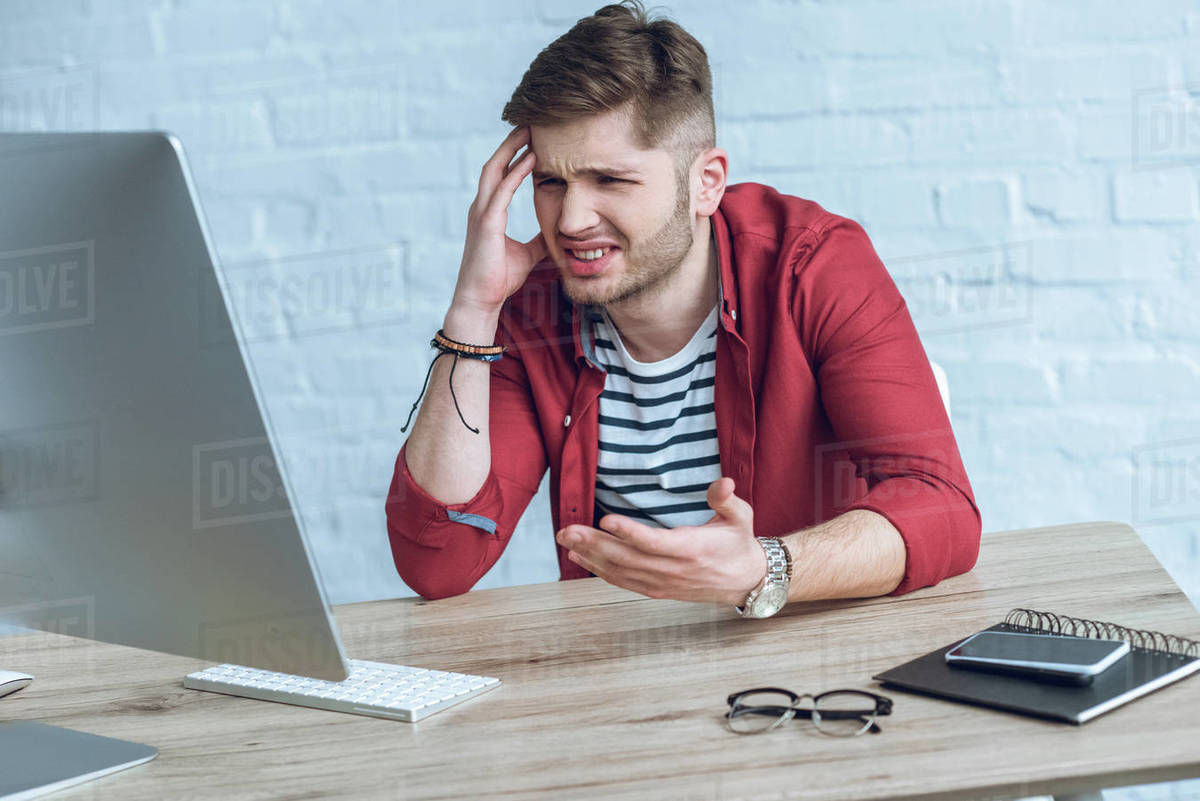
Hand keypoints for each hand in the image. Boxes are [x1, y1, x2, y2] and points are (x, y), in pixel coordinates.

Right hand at [451, 126, 548, 313]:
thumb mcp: (527, 253)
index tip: (531, 137)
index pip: (500, 174)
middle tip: (530, 122)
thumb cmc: (499, 278)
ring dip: (512, 149)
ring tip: (529, 130)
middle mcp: (482, 207)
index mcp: (489, 212)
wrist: (481, 300)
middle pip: (495, 164)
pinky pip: (502, 191)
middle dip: (511, 142)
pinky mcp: (487, 224)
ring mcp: (482, 213)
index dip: (514, 154)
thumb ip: (539, 238)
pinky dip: (516, 173)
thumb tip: (557, 232)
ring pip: (494, 170)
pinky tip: (531, 159)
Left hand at [555, 477, 767, 604]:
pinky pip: (623, 582)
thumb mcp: (741, 517)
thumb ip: (726, 500)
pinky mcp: (656, 589)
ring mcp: (662, 582)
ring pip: (620, 571)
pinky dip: (599, 571)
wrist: (746, 581)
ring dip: (590, 556)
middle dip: (593, 544)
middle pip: (627, 558)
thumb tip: (723, 483)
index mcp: (691, 549)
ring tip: (565, 541)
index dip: (628, 532)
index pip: (654, 542)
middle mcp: (672, 569)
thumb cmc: (739, 545)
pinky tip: (580, 558)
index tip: (605, 520)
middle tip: (566, 530)